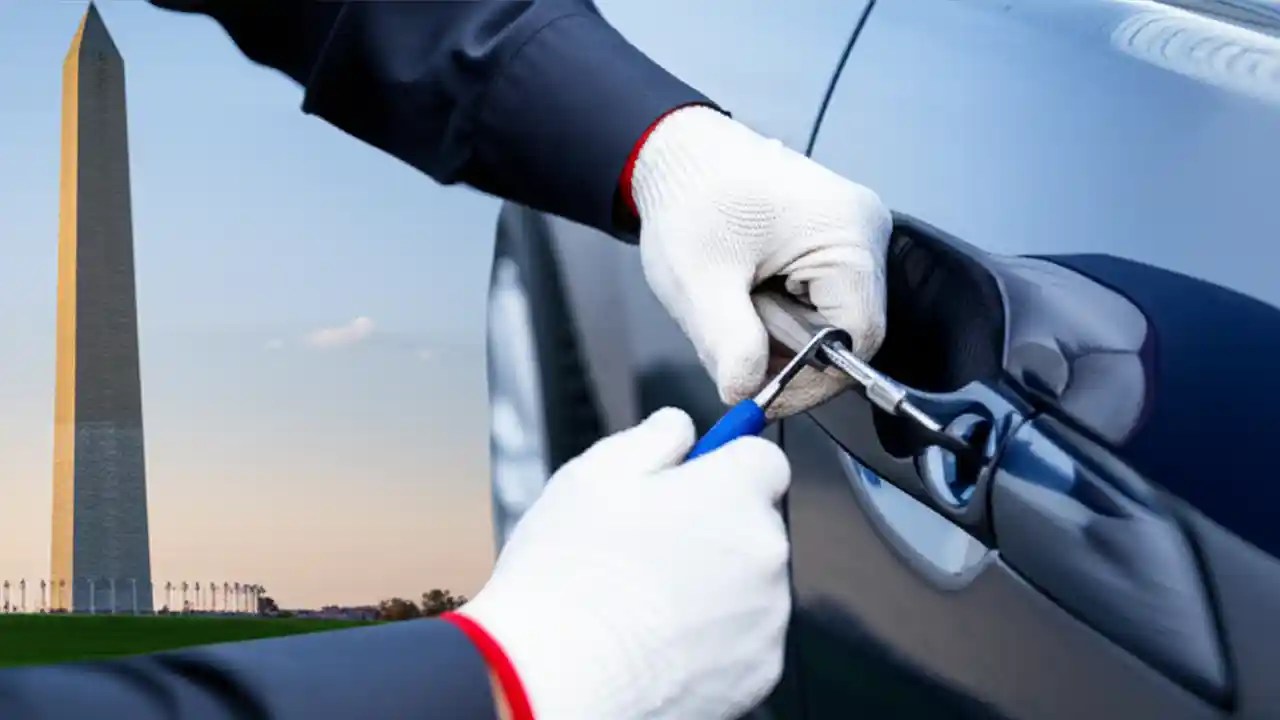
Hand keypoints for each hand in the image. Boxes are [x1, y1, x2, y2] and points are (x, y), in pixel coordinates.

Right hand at [459, 408, 791, 719]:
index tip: (692, 480)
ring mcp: (768, 619)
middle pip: (754, 524)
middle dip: (713, 527)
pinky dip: (712, 639)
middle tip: (648, 545)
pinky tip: (657, 641)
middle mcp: (767, 553)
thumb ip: (654, 437)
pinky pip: (743, 639)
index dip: (723, 466)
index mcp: (735, 493)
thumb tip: (681, 428)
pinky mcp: (759, 673)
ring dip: (714, 584)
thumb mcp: (595, 474)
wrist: (557, 682)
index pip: (762, 459)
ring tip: (643, 600)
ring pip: (750, 584)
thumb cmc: (570, 576)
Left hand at [631, 105, 891, 416]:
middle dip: (788, 349)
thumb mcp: (700, 281)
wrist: (678, 152)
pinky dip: (782, 309)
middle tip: (737, 337)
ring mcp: (854, 232)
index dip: (810, 377)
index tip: (762, 388)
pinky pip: (820, 299)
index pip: (857, 338)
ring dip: (781, 330)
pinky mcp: (835, 238)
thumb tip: (746, 392)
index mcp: (848, 235)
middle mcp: (866, 231)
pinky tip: (750, 288)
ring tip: (738, 300)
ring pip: (830, 319)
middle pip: (847, 331)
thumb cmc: (691, 196)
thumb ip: (728, 343)